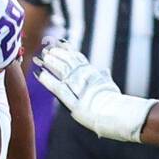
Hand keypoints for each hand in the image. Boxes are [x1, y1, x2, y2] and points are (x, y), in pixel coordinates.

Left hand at [33, 40, 155, 141]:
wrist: (118, 115)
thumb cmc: (116, 102)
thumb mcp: (111, 86)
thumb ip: (105, 77)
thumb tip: (105, 70)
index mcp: (94, 74)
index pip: (79, 59)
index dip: (68, 50)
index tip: (59, 43)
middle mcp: (86, 79)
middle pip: (69, 62)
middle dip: (57, 55)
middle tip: (46, 50)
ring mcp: (80, 89)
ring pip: (63, 72)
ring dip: (51, 64)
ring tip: (41, 59)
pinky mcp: (74, 102)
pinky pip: (59, 89)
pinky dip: (49, 81)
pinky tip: (40, 75)